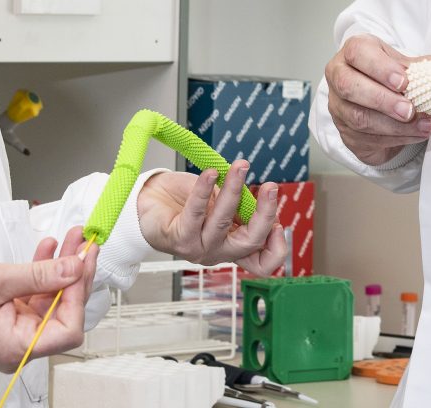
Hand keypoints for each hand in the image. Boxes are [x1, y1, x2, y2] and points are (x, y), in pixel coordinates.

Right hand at [0, 227, 98, 370]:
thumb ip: (40, 275)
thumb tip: (74, 269)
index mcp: (17, 346)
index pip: (68, 329)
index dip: (78, 295)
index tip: (81, 264)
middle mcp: (19, 344)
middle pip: (63, 311)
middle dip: (75, 274)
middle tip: (84, 244)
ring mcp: (15, 330)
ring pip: (51, 299)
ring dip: (61, 268)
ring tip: (70, 239)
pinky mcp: (9, 316)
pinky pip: (35, 295)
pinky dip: (42, 272)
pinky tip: (48, 249)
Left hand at [137, 161, 288, 274]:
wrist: (150, 201)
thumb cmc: (187, 202)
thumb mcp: (222, 203)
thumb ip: (241, 206)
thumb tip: (262, 195)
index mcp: (233, 246)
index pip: (262, 264)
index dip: (277, 249)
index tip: (279, 224)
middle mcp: (218, 252)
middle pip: (250, 243)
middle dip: (265, 213)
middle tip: (271, 187)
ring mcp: (198, 248)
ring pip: (223, 222)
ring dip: (234, 190)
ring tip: (240, 167)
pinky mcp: (178, 238)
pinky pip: (195, 212)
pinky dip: (205, 189)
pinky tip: (211, 173)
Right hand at [324, 34, 430, 165]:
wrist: (377, 102)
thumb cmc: (387, 77)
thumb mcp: (402, 65)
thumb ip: (417, 68)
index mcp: (352, 53)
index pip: (357, 53)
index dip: (380, 68)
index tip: (404, 81)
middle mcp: (338, 77)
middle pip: (349, 86)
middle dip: (383, 100)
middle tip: (409, 109)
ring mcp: (338, 107)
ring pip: (358, 118)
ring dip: (394, 126)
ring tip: (422, 125)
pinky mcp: (345, 133)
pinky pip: (366, 139)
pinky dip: (395, 139)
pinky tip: (414, 135)